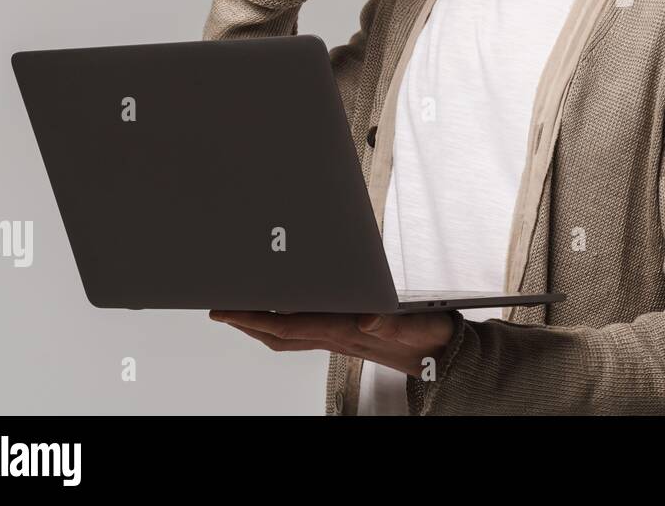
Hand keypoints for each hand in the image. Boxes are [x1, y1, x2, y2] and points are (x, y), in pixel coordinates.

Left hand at [208, 309, 454, 376]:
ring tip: (241, 309)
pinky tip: (283, 310)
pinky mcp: (349, 335)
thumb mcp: (418, 325)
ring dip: (261, 324)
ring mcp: (341, 338)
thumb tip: (367, 317)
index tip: (228, 309)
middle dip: (248, 322)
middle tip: (221, 308)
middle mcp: (339, 336)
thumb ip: (394, 321)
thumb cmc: (430, 337)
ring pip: (291, 334)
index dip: (255, 317)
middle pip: (281, 334)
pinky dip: (286, 321)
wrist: (443, 356)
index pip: (290, 325)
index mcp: (347, 331)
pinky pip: (307, 331)